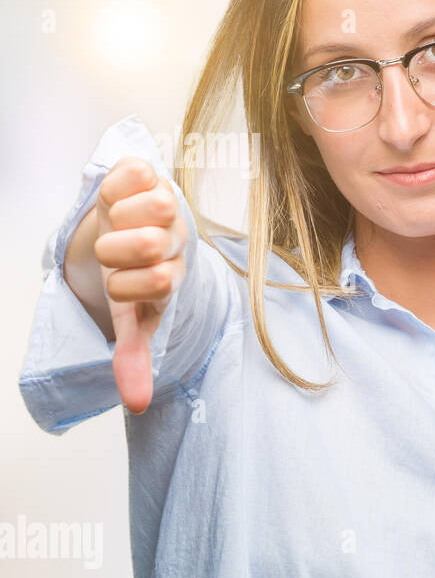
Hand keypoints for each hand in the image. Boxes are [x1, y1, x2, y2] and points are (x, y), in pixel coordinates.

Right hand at [94, 156, 186, 414]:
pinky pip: (136, 172)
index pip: (161, 283)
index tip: (119, 288)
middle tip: (113, 252)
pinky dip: (118, 185)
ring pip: (155, 206)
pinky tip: (118, 197)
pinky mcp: (151, 175)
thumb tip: (137, 405)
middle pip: (155, 245)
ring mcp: (168, 203)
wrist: (126, 229)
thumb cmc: (128, 274)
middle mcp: (179, 239)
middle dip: (119, 251)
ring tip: (118, 224)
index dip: (129, 288)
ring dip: (123, 218)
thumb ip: (134, 355)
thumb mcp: (129, 314)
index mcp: (173, 274)